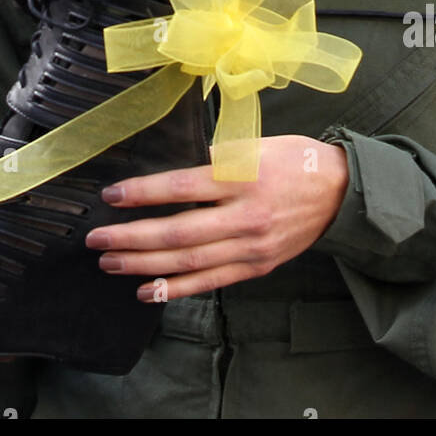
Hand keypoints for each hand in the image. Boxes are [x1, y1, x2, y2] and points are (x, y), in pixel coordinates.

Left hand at [85, 135, 349, 302]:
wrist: (339, 192)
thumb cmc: (294, 159)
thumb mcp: (254, 145)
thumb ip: (215, 159)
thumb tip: (170, 173)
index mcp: (242, 177)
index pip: (180, 188)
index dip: (141, 194)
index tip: (110, 196)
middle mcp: (244, 216)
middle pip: (177, 232)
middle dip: (130, 237)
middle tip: (96, 238)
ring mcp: (250, 247)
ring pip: (188, 262)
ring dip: (143, 264)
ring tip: (109, 262)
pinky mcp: (256, 267)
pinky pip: (209, 282)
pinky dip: (175, 289)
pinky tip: (146, 289)